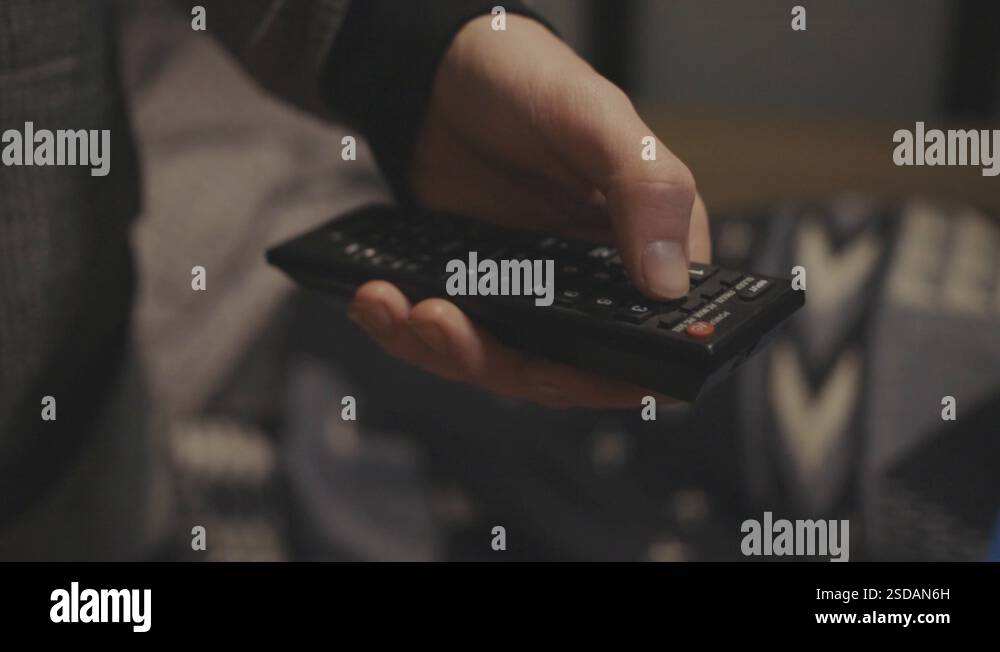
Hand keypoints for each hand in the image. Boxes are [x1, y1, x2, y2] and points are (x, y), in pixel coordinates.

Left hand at [348, 15, 710, 408]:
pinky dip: (408, 332)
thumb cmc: (527, 78)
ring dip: (441, 350)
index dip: (614, 377)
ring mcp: (532, 293)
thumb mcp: (595, 117)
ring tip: (396, 307)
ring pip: (498, 362)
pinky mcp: (477, 292)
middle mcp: (594, 284)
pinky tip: (380, 302)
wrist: (439, 74)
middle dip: (499, 361)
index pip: (654, 343)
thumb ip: (645, 190)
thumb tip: (668, 283)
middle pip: (563, 370)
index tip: (550, 367)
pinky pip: (449, 338)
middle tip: (440, 320)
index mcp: (647, 248)